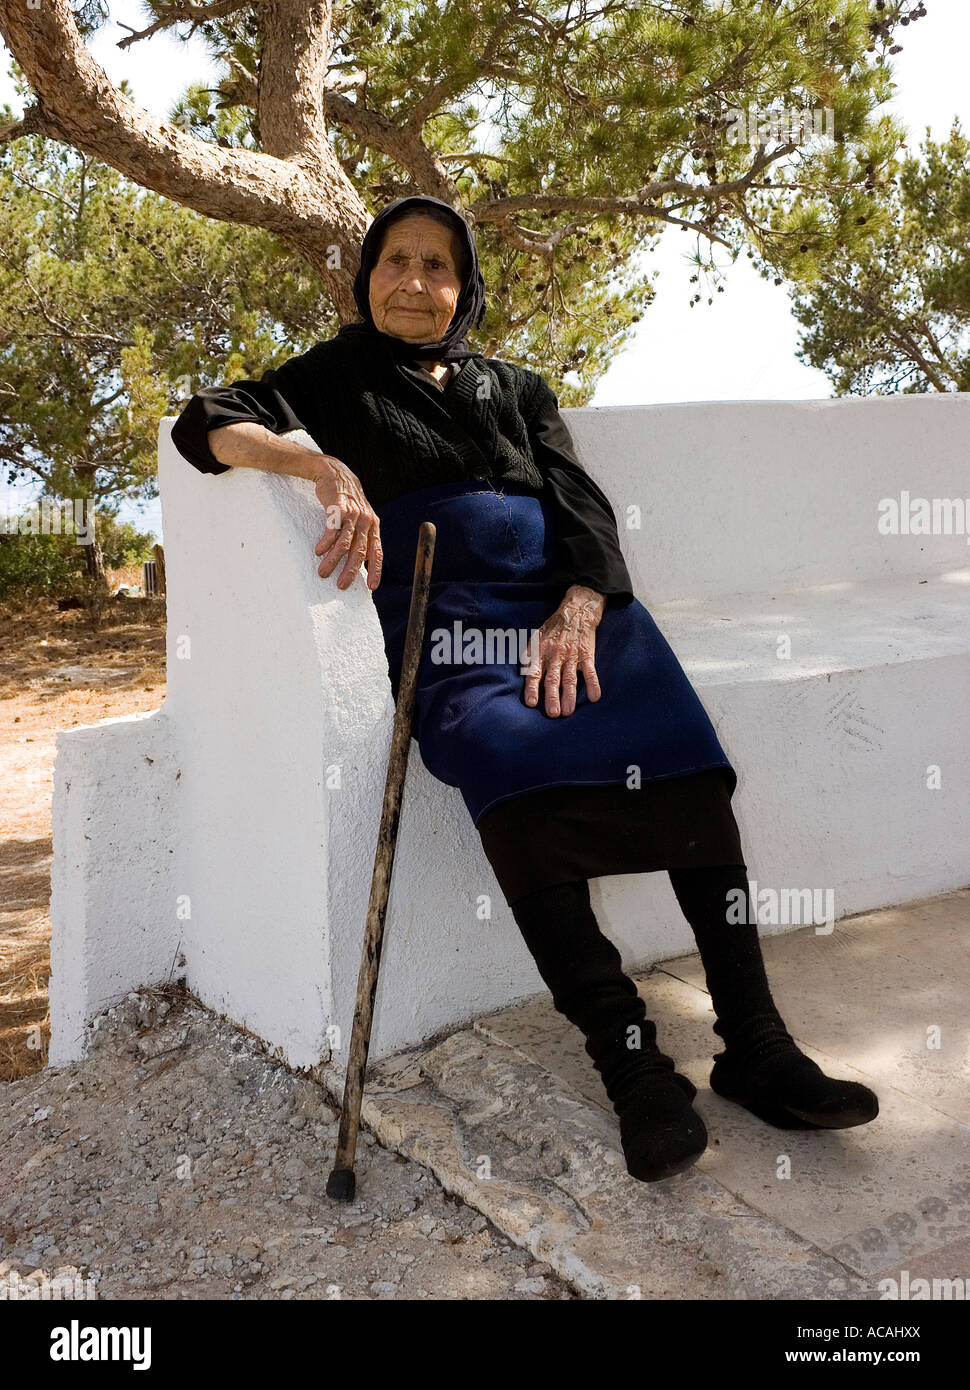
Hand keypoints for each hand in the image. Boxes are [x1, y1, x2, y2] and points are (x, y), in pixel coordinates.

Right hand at [313, 457, 382, 590]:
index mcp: (373, 526)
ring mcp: (352, 514)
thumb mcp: (361, 518)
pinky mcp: (338, 508)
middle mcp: (366, 521)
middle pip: (359, 551)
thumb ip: (363, 538)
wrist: (336, 474)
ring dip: (333, 560)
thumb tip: (362, 561)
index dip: (375, 570)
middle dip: (350, 571)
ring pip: (344, 543)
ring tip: (323, 572)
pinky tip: (318, 552)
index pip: (377, 552)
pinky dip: (325, 543)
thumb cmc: (348, 501)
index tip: (372, 587)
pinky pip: (332, 530)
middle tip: (341, 586)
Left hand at [522, 584, 604, 716]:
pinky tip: (594, 698)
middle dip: (552, 697)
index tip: (531, 703)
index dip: (532, 688)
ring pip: (570, 679)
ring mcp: (572, 656)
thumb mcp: (535, 638)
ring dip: (570, 696)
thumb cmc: (553, 629)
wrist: (576, 613)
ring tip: (569, 711)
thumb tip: (522, 674)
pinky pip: (590, 672)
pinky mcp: (587, 655)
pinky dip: (593, 684)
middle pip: (553, 679)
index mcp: (540, 653)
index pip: (534, 673)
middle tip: (553, 714)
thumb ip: (529, 657)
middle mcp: (555, 656)